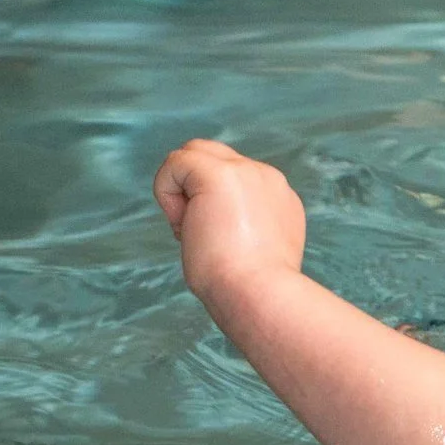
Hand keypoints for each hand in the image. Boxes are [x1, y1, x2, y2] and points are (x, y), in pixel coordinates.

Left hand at [152, 139, 305, 298]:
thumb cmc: (248, 287)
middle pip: (216, 156)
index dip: (212, 206)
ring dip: (181, 188)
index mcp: (278, 199)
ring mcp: (248, 171)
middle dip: (194, 188)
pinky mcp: (220, 173)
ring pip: (195, 152)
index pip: (234, 181)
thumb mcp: (253, 252)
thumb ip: (243, 229)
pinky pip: (176, 161)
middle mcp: (267, 178)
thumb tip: (214, 226)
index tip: (217, 242)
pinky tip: (181, 223)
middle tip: (197, 231)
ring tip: (191, 229)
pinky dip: (165, 189)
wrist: (258, 292)